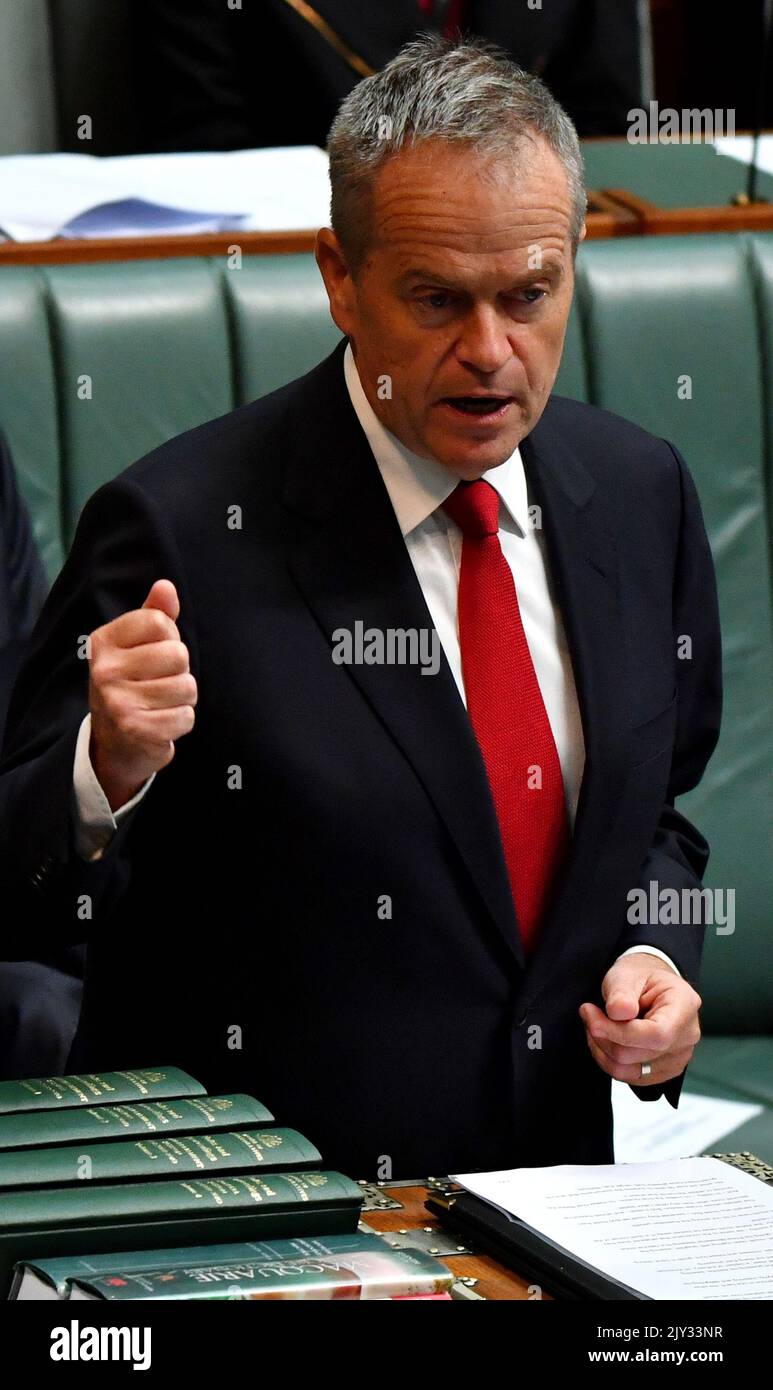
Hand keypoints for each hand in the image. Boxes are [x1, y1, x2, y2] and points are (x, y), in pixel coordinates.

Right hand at [88, 579, 196, 810]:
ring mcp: (117, 701)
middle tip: (158, 682)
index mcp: (104, 641)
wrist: (115, 741)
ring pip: (186, 686)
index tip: (154, 653)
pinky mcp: (136, 730)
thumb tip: (166, 586)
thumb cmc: (134, 682)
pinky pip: (186, 716)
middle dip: (179, 670)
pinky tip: (162, 722)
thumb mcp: (138, 644)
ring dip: (183, 697)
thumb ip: (155, 613)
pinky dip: (181, 721)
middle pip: (178, 654)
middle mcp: (104, 670)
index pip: (160, 621)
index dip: (169, 637)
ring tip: (160, 703)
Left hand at [578, 953, 701, 1087]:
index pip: (657, 1035)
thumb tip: (619, 1013)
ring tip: (596, 1025)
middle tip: (589, 1014)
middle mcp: (687, 1035)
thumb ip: (621, 992)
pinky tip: (607, 1039)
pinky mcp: (663, 1072)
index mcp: (684, 1005)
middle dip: (604, 1036)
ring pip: (629, 1070)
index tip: (592, 1018)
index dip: (619, 1033)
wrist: (648, 985)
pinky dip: (609, 1060)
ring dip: (602, 1050)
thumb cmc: (640, 976)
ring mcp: (678, 1057)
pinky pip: (629, 1077)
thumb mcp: (626, 973)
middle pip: (639, 1054)